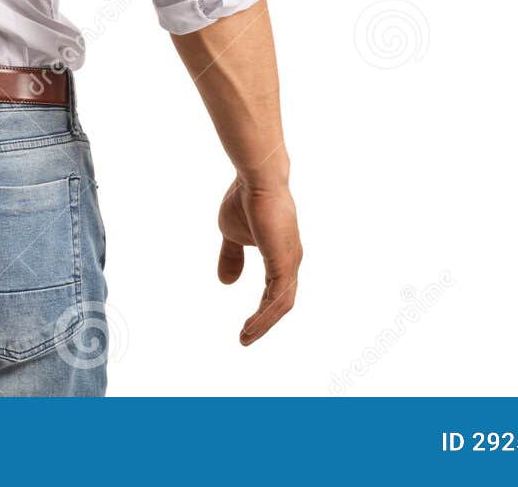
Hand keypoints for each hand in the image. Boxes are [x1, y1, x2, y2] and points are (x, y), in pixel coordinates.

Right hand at [217, 174, 301, 344]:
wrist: (255, 179)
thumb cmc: (245, 200)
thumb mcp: (231, 234)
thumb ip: (232, 257)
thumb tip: (226, 283)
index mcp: (281, 254)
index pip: (276, 291)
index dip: (262, 309)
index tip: (246, 326)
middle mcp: (291, 260)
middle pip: (282, 301)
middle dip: (264, 322)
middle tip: (246, 337)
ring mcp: (290, 261)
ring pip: (281, 304)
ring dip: (263, 323)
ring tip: (246, 337)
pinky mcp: (284, 261)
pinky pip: (278, 298)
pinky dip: (265, 315)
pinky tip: (251, 325)